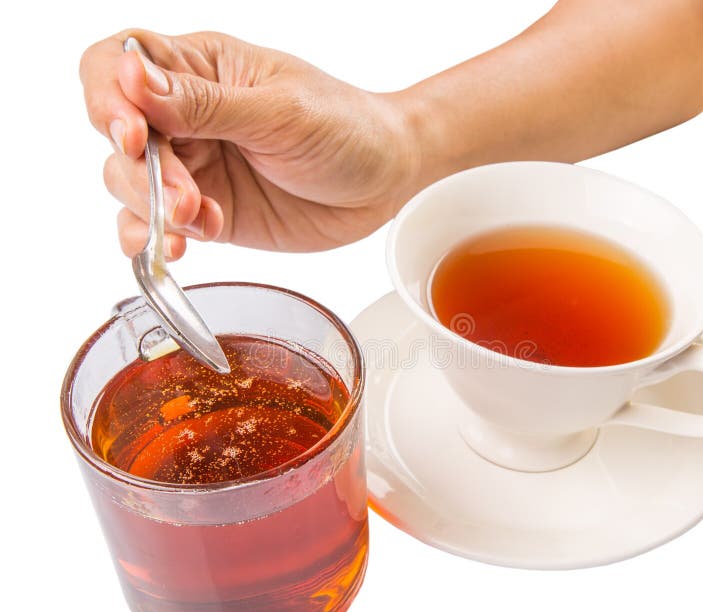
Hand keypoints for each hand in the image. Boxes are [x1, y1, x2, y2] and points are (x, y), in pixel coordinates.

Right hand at [80, 30, 420, 257]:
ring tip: (200, 221)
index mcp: (200, 68)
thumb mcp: (280, 112)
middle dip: (143, 172)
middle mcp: (186, 116)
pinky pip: (156, 226)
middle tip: (187, 199)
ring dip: (151, 208)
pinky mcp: (207, 212)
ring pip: (130, 184)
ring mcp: (195, 167)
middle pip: (117, 135)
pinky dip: (154, 240)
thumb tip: (132, 80)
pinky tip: (177, 247)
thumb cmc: (346, 127)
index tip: (133, 134)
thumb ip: (206, 104)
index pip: (117, 65)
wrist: (385, 181)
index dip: (108, 98)